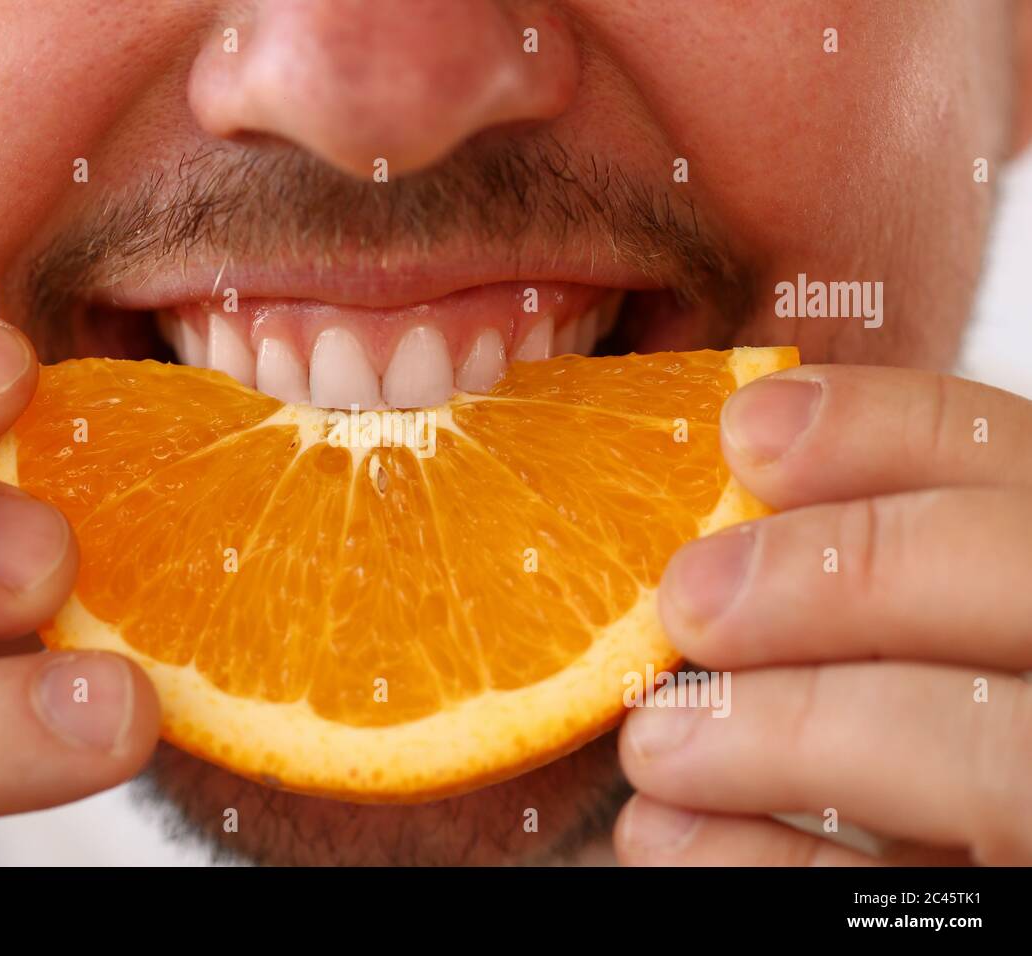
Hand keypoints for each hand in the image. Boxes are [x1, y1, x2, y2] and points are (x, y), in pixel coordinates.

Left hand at [615, 364, 1031, 865]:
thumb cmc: (940, 696)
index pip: (1010, 457)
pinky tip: (662, 836)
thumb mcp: (938, 608)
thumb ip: (886, 560)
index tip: (745, 427)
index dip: (885, 429)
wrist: (1000, 863)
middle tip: (685, 599)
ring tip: (652, 744)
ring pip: (985, 756)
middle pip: (1014, 574)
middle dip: (837, 571)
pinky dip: (770, 867)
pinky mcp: (1022, 912)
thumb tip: (733, 464)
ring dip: (788, 732)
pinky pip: (906, 900)